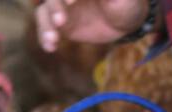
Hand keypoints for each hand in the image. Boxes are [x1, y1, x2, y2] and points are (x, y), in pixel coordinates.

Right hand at [36, 0, 150, 50]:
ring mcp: (61, 5)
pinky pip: (47, 27)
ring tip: (54, 39)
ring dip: (45, 24)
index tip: (72, 3)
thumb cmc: (127, 3)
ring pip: (44, 10)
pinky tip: (50, 47)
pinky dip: (45, 36)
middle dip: (54, 7)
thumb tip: (80, 0)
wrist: (125, 21)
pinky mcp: (60, 23)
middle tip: (62, 22)